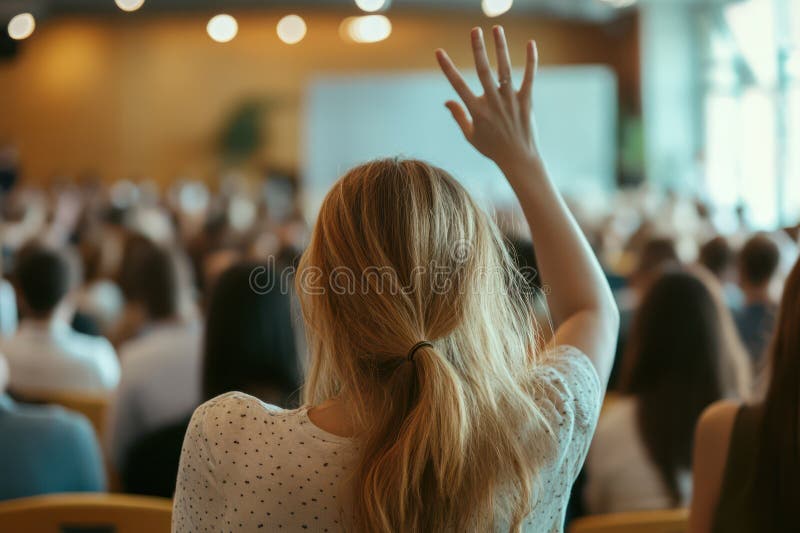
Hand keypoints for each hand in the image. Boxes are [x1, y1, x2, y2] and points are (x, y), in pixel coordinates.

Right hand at [436, 26, 539, 174]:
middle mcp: (493, 103)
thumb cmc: (492, 148)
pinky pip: (529, 77)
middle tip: (474, 30)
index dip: (447, 68)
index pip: (458, 86)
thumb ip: (458, 116)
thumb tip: (446, 101)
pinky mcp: (526, 101)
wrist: (518, 159)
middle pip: (483, 71)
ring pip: (504, 69)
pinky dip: (530, 61)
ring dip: (501, 48)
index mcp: (477, 111)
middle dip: (478, 49)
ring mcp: (510, 101)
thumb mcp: (470, 135)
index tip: (439, 52)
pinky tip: (530, 43)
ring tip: (497, 29)